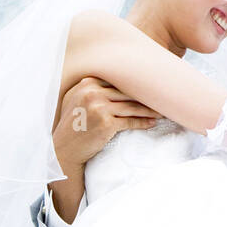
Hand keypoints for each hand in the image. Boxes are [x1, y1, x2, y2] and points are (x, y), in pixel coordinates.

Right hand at [49, 77, 160, 222]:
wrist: (63, 149)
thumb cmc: (73, 124)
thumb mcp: (76, 99)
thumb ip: (93, 87)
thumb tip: (120, 77)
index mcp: (86, 83)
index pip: (118, 79)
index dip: (136, 82)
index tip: (152, 83)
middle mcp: (91, 93)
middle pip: (127, 92)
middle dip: (147, 95)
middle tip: (163, 96)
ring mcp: (99, 108)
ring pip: (132, 106)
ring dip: (150, 109)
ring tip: (161, 111)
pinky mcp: (106, 123)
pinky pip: (131, 121)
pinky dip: (144, 122)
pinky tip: (152, 123)